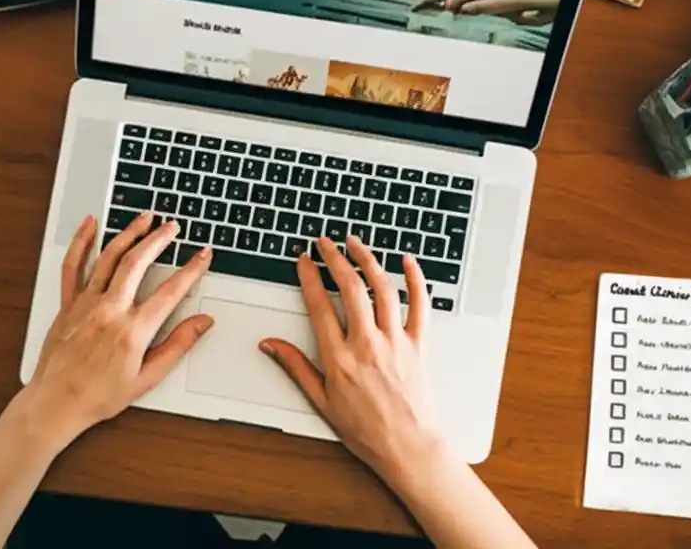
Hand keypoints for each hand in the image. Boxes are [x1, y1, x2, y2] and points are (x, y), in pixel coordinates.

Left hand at [23, 212, 214, 445]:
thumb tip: (202, 323)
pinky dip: (81, 242)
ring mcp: (86, 304)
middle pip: (138, 263)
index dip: (191, 270)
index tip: (202, 255)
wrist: (56, 402)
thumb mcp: (147, 378)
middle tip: (173, 226)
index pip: (171, 291)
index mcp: (133, 331)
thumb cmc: (99, 396)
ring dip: (128, 233)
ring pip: (109, 257)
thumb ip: (177, 346)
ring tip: (144, 218)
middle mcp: (109, 311)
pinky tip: (90, 224)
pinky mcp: (68, 304)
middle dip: (159, 239)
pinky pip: (73, 266)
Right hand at [259, 235, 442, 481]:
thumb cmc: (366, 430)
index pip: (319, 305)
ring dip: (367, 259)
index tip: (303, 260)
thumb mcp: (321, 400)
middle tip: (324, 243)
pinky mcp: (419, 344)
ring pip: (382, 288)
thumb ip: (295, 366)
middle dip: (334, 258)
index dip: (308, 277)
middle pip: (350, 287)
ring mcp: (396, 341)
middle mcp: (367, 344)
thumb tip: (270, 345)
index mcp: (339, 358)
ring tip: (355, 243)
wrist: (408, 447)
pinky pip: (420, 304)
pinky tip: (407, 261)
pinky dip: (415, 279)